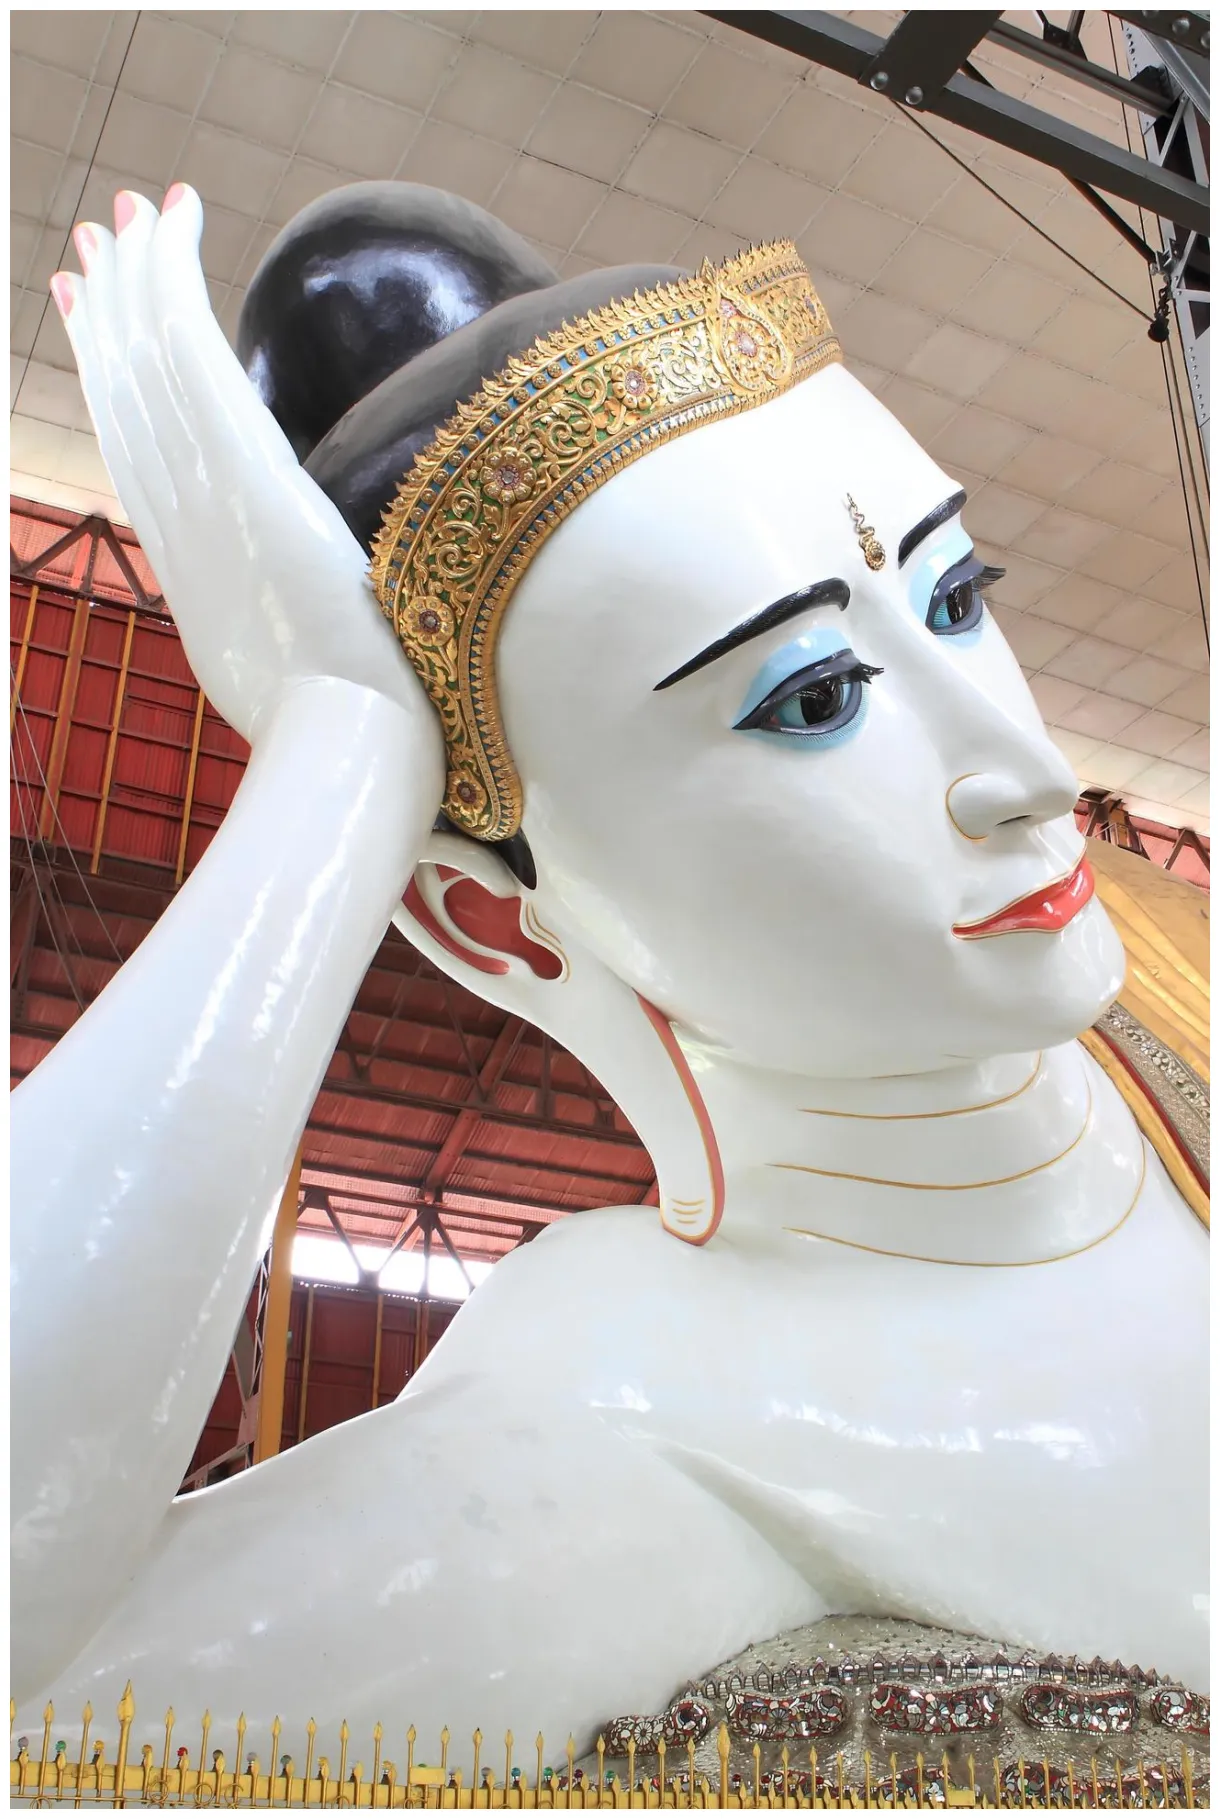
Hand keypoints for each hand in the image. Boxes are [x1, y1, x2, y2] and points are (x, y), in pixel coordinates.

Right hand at [51, 186, 422, 741]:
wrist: (345, 754)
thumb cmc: (341, 743)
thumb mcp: (284, 686)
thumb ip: (279, 642)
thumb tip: (307, 637)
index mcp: (193, 570)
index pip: (138, 459)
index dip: (111, 387)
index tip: (92, 330)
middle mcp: (182, 523)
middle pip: (128, 400)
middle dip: (109, 317)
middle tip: (88, 247)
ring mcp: (206, 496)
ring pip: (151, 364)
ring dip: (139, 278)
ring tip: (127, 210)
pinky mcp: (246, 472)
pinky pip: (196, 356)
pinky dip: (176, 283)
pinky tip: (172, 217)